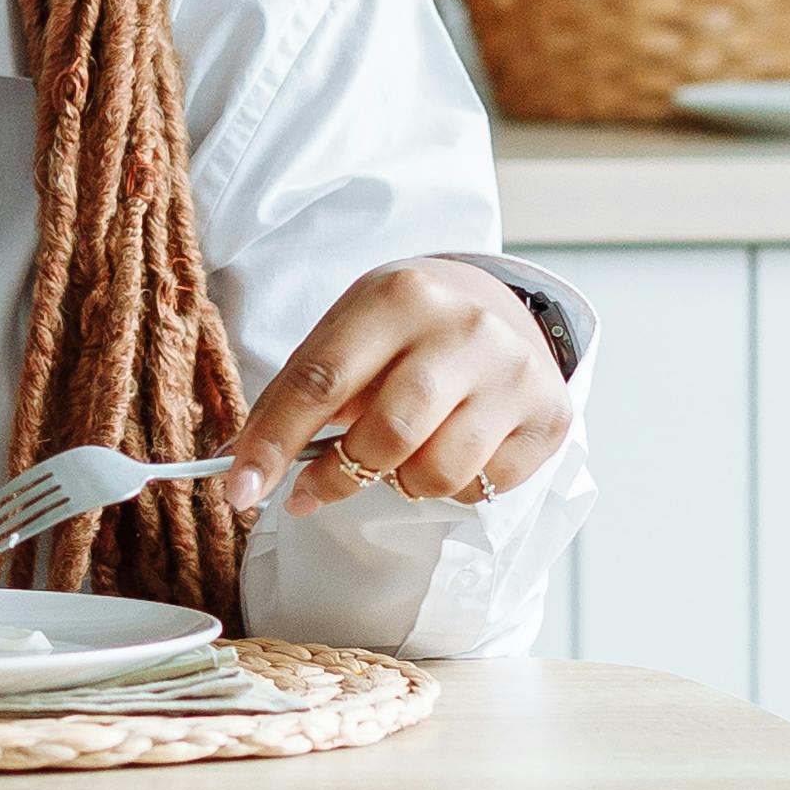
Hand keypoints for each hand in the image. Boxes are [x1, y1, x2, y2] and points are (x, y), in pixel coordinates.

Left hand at [220, 262, 569, 526]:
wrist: (500, 307)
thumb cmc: (405, 333)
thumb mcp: (347, 337)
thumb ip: (294, 400)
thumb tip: (239, 475)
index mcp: (398, 297)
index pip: (321, 381)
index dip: (274, 444)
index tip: (240, 493)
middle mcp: (464, 328)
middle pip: (386, 435)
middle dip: (339, 476)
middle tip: (316, 490)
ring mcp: (514, 372)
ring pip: (436, 472)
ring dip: (402, 483)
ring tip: (402, 455)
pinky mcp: (549, 415)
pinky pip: (482, 488)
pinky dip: (456, 486)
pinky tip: (455, 449)